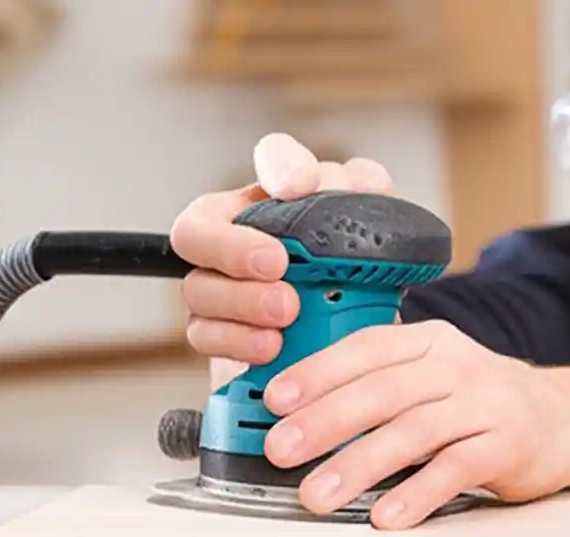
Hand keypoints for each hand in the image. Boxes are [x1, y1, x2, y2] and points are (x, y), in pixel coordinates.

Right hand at [170, 132, 393, 378]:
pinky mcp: (215, 333)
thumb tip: (364, 184)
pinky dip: (239, 340)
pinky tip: (272, 345)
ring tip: (286, 313)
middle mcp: (238, 234)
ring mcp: (216, 285)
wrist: (347, 345)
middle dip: (235, 246)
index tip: (301, 185)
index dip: (280, 164)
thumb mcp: (370, 245)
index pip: (273, 158)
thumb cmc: (352, 286)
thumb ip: (368, 208)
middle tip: (277, 264)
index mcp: (282, 198)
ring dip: (241, 299)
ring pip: (199, 287)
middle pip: (200, 228)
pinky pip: (205, 335)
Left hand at [259, 320, 569, 529]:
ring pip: (414, 431)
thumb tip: (294, 410)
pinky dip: (416, 494)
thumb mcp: (429, 375)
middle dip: (325, 420)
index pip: (367, 347)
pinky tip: (384, 515)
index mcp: (429, 341)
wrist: (560, 421)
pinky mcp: (508, 447)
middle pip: (384, 391)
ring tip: (318, 493)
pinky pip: (456, 470)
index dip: (318, 372)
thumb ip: (375, 382)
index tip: (275, 399)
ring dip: (359, 464)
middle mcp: (457, 366)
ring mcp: (486, 405)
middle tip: (280, 449)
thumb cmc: (476, 402)